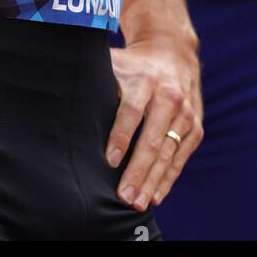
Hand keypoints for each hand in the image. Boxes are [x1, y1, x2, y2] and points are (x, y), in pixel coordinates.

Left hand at [107, 30, 202, 213]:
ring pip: (168, 153)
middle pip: (152, 139)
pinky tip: (156, 195)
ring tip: (138, 203)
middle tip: (124, 196)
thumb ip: (94, 77)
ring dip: (153, 181)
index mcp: (145, 81)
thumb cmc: (133, 65)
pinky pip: (181, 157)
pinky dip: (169, 178)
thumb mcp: (114, 62)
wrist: (172, 53)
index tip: (110, 161)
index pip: (132, 111)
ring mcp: (185, 113)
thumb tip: (61, 92)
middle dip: (137, 171)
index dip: (121, 136)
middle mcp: (169, 97)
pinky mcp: (195, 127)